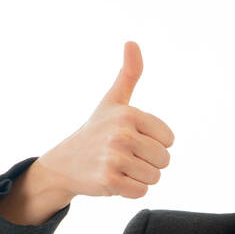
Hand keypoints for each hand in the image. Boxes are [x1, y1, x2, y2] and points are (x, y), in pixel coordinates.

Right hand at [35, 41, 174, 199]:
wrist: (65, 163)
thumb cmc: (96, 130)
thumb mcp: (113, 101)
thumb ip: (128, 74)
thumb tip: (132, 42)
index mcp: (129, 113)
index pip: (169, 140)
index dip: (154, 143)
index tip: (132, 139)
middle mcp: (121, 133)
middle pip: (164, 159)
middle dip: (147, 162)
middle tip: (124, 156)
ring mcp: (114, 157)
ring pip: (154, 177)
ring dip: (139, 177)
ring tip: (118, 167)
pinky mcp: (109, 180)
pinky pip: (141, 192)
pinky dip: (130, 190)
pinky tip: (113, 180)